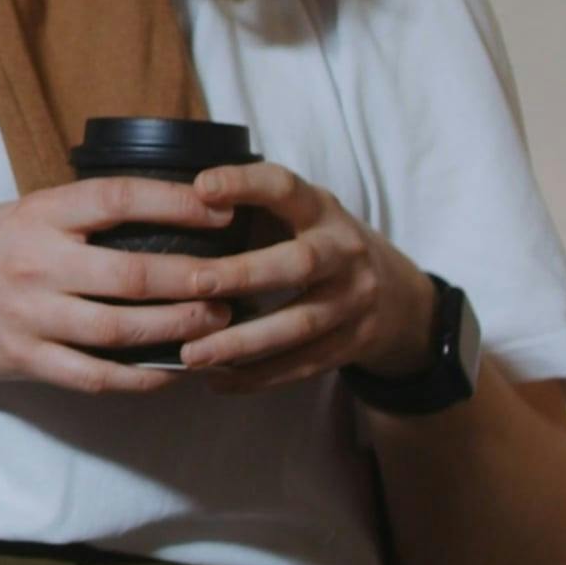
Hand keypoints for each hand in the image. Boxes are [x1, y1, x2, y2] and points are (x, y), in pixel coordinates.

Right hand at [0, 176, 238, 394]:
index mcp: (38, 215)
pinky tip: (172, 370)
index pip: (116, 199)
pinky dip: (139, 377)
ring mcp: (29, 316)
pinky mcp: (26, 359)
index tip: (221, 209)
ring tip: (215, 323)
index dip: (175, 203)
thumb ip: (80, 214)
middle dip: (192, 279)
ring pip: (119, 329)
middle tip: (233, 280)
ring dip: (176, 329)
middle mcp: (34, 264)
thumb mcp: (22, 213)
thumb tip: (166, 205)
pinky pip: (94, 375)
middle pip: (130, 273)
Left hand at [176, 160, 435, 392]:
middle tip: (194, 284)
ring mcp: (354, 301)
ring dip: (242, 342)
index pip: (286, 188)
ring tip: (192, 355)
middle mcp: (344, 252)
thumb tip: (170, 209)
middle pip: (298, 263)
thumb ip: (252, 210)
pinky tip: (217, 380)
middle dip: (244, 274)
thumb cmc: (318, 244)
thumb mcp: (299, 215)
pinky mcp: (353, 342)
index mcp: (321, 210)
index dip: (246, 184)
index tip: (202, 187)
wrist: (394, 294)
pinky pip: (303, 364)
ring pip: (299, 325)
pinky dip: (258, 376)